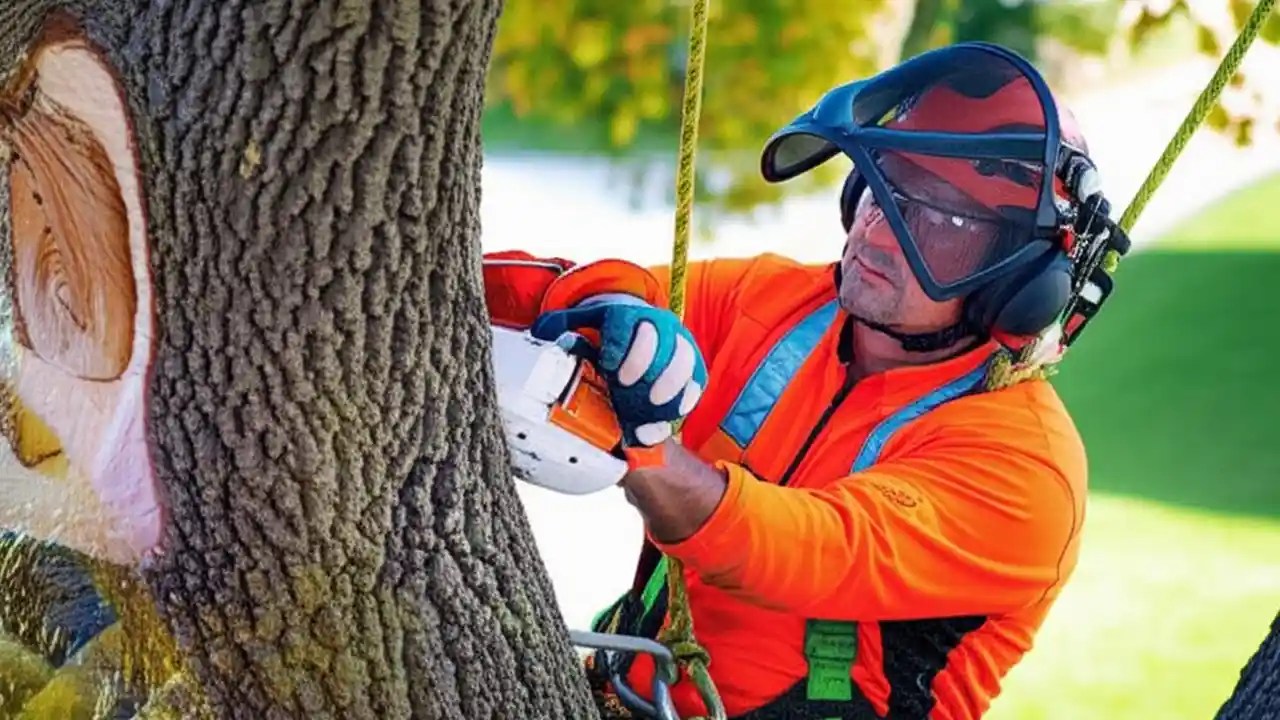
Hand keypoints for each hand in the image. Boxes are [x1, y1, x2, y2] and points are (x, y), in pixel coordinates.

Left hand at [531, 296, 706, 447]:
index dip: (620, 343)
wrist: (640, 334)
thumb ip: (564, 326)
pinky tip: (668, 419)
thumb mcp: (584, 323)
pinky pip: (696, 382)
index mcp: (629, 313)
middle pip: (661, 339)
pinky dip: (685, 400)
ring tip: (652, 403)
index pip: (627, 321)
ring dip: (670, 382)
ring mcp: (680, 345)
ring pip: (685, 360)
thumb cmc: (609, 335)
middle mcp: (660, 325)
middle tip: (626, 384)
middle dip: (645, 362)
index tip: (608, 364)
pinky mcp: (693, 367)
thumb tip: (540, 331)